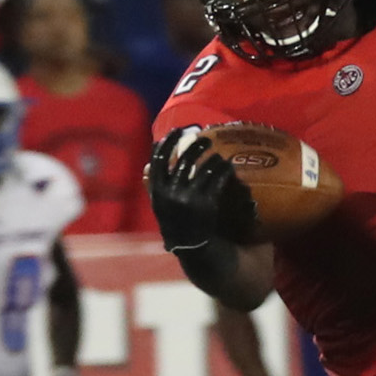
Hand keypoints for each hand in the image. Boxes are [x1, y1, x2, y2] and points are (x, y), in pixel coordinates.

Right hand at [147, 129, 256, 249]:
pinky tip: (228, 168)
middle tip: (206, 139)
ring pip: (204, 168)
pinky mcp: (207, 203)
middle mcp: (171, 192)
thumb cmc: (174, 220)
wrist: (190, 245)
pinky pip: (217, 179)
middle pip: (184, 159)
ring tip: (219, 156)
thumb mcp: (159, 202)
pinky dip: (224, 170)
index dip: (168, 142)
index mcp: (157, 189)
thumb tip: (147, 163)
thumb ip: (155, 183)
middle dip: (196, 146)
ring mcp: (189, 197)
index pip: (159, 159)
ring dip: (214, 158)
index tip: (177, 130)